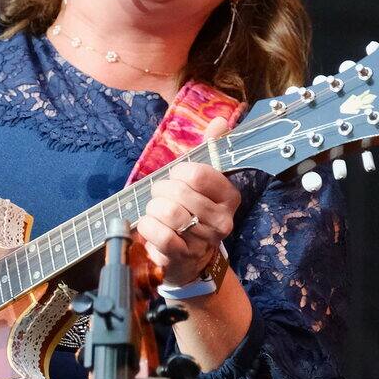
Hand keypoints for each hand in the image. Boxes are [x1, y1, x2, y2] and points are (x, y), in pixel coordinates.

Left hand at [136, 113, 240, 289]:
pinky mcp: (184, 257)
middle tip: (162, 197)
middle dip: (161, 191)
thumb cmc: (192, 209)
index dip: (178, 172)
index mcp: (229, 196)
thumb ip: (209, 148)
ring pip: (168, 213)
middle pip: (178, 192)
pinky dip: (148, 227)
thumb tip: (220, 121)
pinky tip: (151, 227)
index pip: (197, 173)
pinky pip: (160, 236)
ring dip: (153, 209)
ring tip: (157, 212)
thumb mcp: (201, 179)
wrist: (189, 256)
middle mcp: (222, 220)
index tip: (177, 177)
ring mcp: (204, 241)